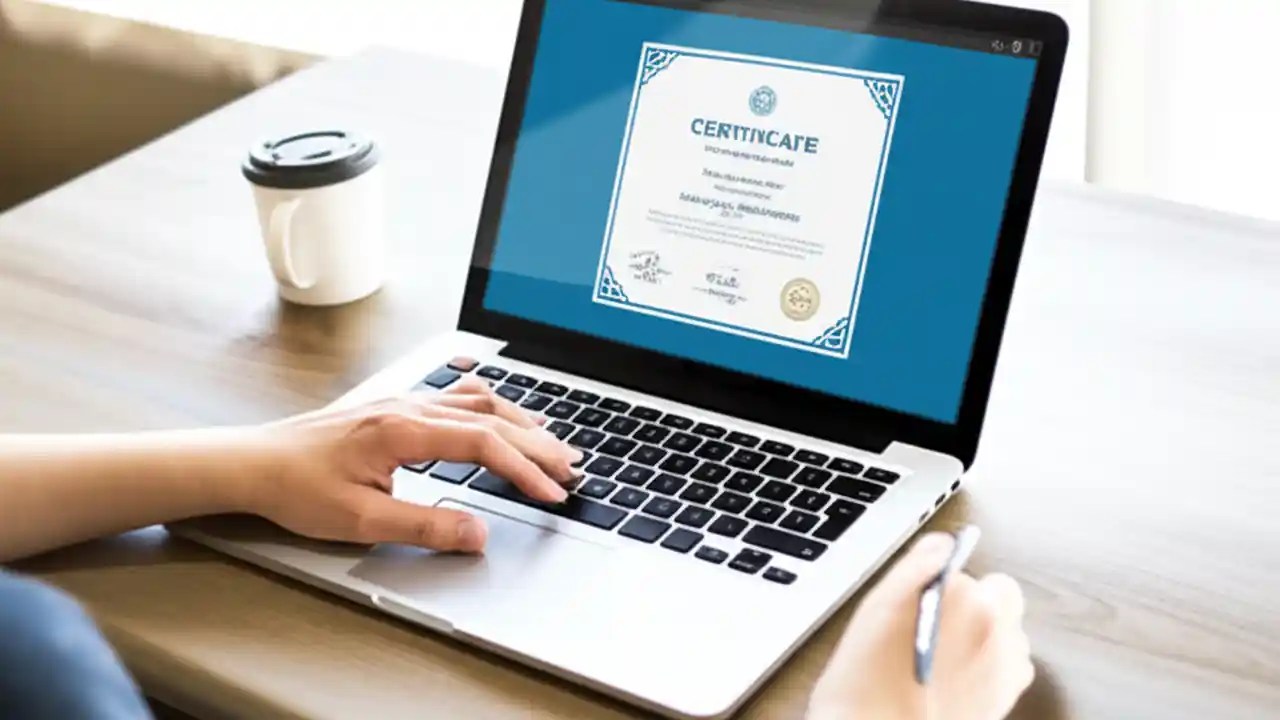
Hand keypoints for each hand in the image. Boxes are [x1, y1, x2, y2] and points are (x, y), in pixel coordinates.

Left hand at [240, 378, 580, 553]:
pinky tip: (503, 414)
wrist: (254, 462)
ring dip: (521, 423)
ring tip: (553, 444)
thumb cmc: (297, 487)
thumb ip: (425, 526)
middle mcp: (409, 407)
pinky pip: (458, 396)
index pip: (484, 445)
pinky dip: (493, 407)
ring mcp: (403, 402)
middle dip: (538, 446)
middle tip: (573, 469)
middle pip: (492, 419)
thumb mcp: (361, 520)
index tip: (552, 494)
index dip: (524, 471)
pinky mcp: (396, 406)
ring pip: (479, 402)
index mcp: (404, 430)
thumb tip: (477, 534)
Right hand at [808, 533, 1033, 719]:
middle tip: (935, 628)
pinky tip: (956, 679)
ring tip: (944, 658)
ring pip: (1007, 631)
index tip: (920, 603)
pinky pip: (1011, 666)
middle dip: (975, 604)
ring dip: (986, 635)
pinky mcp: (1008, 698)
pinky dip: (991, 666)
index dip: (941, 584)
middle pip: (999, 596)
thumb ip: (915, 568)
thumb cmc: (866, 683)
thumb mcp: (876, 609)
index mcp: (967, 601)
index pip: (966, 570)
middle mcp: (997, 630)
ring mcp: (1006, 667)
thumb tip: (941, 543)